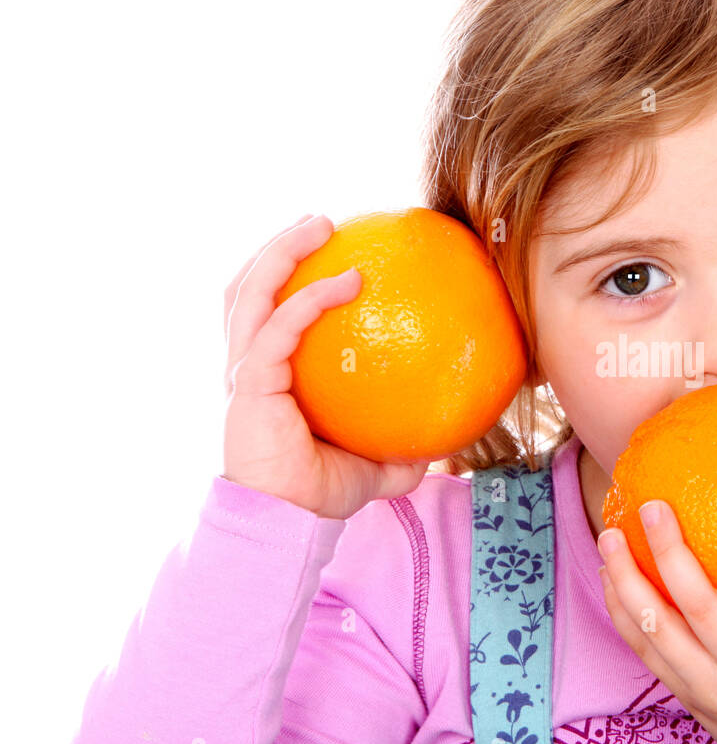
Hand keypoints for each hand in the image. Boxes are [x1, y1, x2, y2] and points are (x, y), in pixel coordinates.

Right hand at [222, 214, 432, 519]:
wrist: (288, 523)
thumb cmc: (321, 495)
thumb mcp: (376, 467)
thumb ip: (403, 449)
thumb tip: (446, 439)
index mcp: (267, 376)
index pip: (267, 312)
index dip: (286, 274)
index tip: (328, 248)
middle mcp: (247, 366)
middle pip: (247, 286)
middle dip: (277, 245)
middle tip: (321, 220)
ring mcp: (244, 372)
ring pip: (250, 291)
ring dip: (281, 250)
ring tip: (318, 223)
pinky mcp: (250, 383)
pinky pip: (279, 327)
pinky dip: (309, 297)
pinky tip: (347, 279)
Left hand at [596, 489, 716, 743]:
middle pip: (704, 610)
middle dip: (672, 554)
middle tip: (653, 506)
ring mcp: (715, 690)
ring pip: (661, 632)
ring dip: (630, 582)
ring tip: (610, 537)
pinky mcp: (688, 696)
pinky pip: (646, 651)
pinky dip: (623, 611)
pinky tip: (612, 572)